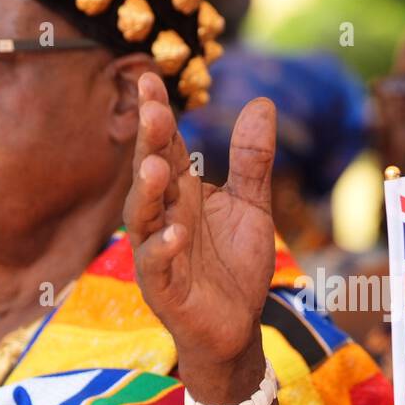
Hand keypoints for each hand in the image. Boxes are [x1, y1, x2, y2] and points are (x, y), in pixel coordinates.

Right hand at [124, 72, 276, 398]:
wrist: (235, 328)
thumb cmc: (235, 266)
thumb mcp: (251, 206)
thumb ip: (251, 160)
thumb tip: (262, 102)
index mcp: (181, 194)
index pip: (164, 146)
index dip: (156, 114)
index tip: (149, 76)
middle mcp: (162, 218)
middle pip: (150, 174)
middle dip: (150, 142)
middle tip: (153, 108)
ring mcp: (157, 253)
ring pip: (143, 219)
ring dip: (147, 192)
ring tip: (157, 166)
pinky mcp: (165, 289)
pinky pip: (157, 267)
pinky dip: (163, 251)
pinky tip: (176, 235)